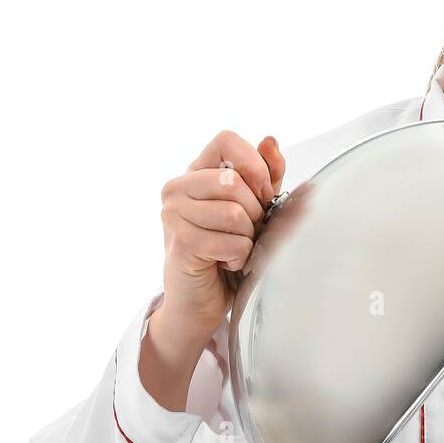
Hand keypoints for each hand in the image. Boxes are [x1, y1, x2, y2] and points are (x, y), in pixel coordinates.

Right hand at [158, 130, 285, 341]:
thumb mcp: (253, 208)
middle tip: (245, 232)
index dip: (254, 166)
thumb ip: (264, 176)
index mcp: (194, 172)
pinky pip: (232, 242)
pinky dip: (240, 257)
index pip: (226, 141)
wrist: (201, 301)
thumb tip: (271, 141)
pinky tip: (226, 262)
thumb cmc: (226, 252)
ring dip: (247, 238)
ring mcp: (173, 214)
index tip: (263, 194)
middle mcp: (176, 188)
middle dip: (254, 213)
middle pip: (234, 181)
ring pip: (235, 213)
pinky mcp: (180, 243)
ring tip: (234, 248)